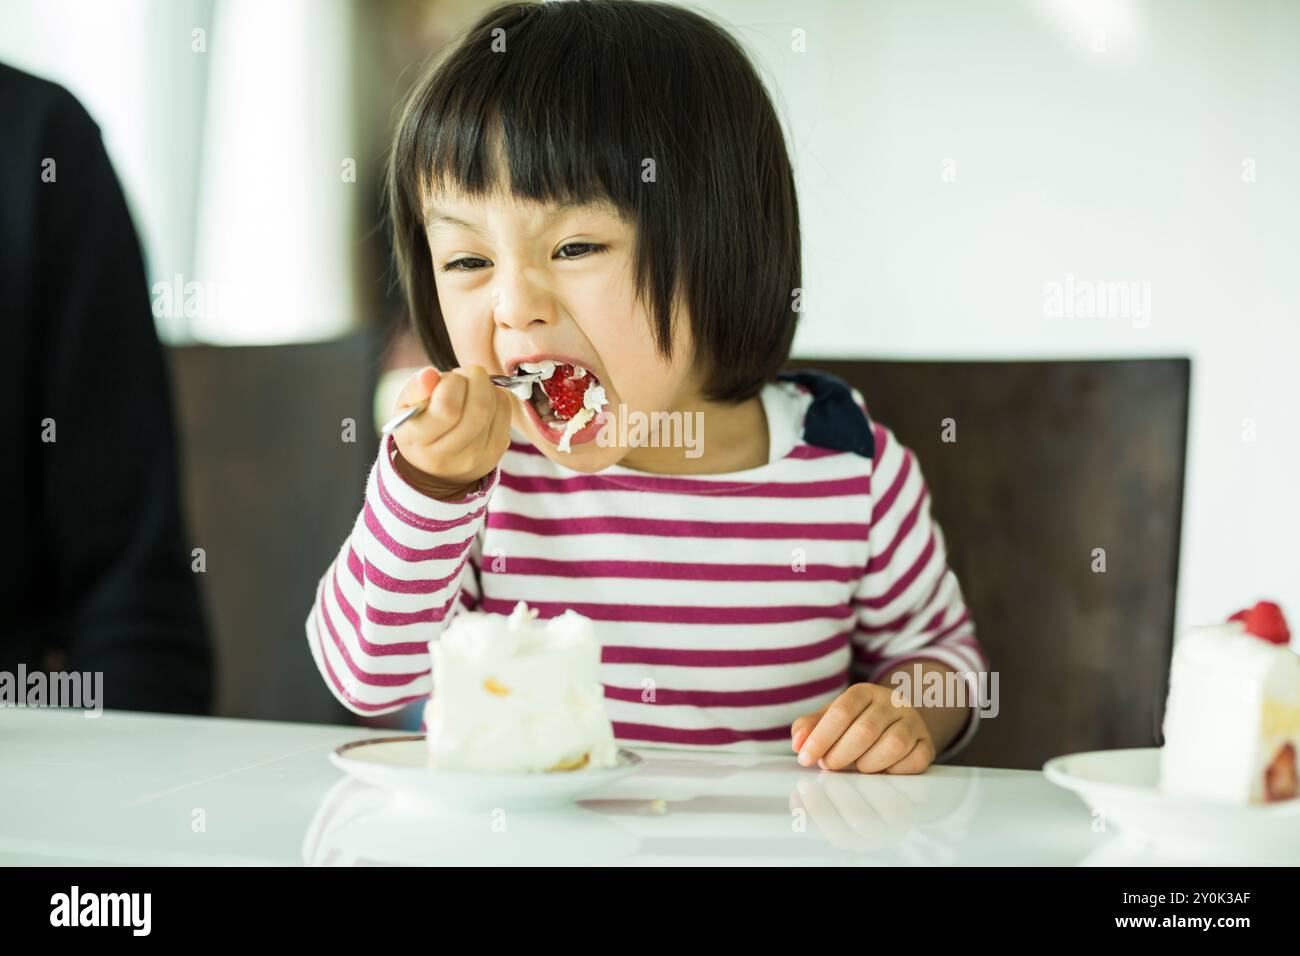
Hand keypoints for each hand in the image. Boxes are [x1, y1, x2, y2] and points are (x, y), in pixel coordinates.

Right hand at [390, 366, 512, 499]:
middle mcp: (447, 455)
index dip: (451, 382)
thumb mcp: (406, 406)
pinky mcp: (496, 452)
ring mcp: (475, 457)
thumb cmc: (419, 426)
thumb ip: (415, 388)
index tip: (443, 379)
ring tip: (470, 388)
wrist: (436, 466)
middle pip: (479, 407)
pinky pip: (506, 411)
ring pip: (495, 406)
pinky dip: (497, 396)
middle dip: (474, 379)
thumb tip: (430, 374)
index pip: (447, 407)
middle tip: (461, 377)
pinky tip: (482, 399)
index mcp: (417, 440)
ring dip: (486, 386)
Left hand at [790, 683, 934, 774]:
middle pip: (865, 730)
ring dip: (868, 764)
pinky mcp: (927, 744)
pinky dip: (893, 771)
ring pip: (893, 745)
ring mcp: (913, 722)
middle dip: (840, 754)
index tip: (805, 758)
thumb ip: (809, 727)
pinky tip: (881, 771)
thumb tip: (798, 743)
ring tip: (857, 767)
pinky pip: (914, 761)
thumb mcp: (830, 719)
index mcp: (865, 692)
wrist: (896, 723)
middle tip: (828, 765)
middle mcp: (892, 702)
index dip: (820, 738)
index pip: (841, 712)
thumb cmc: (856, 724)